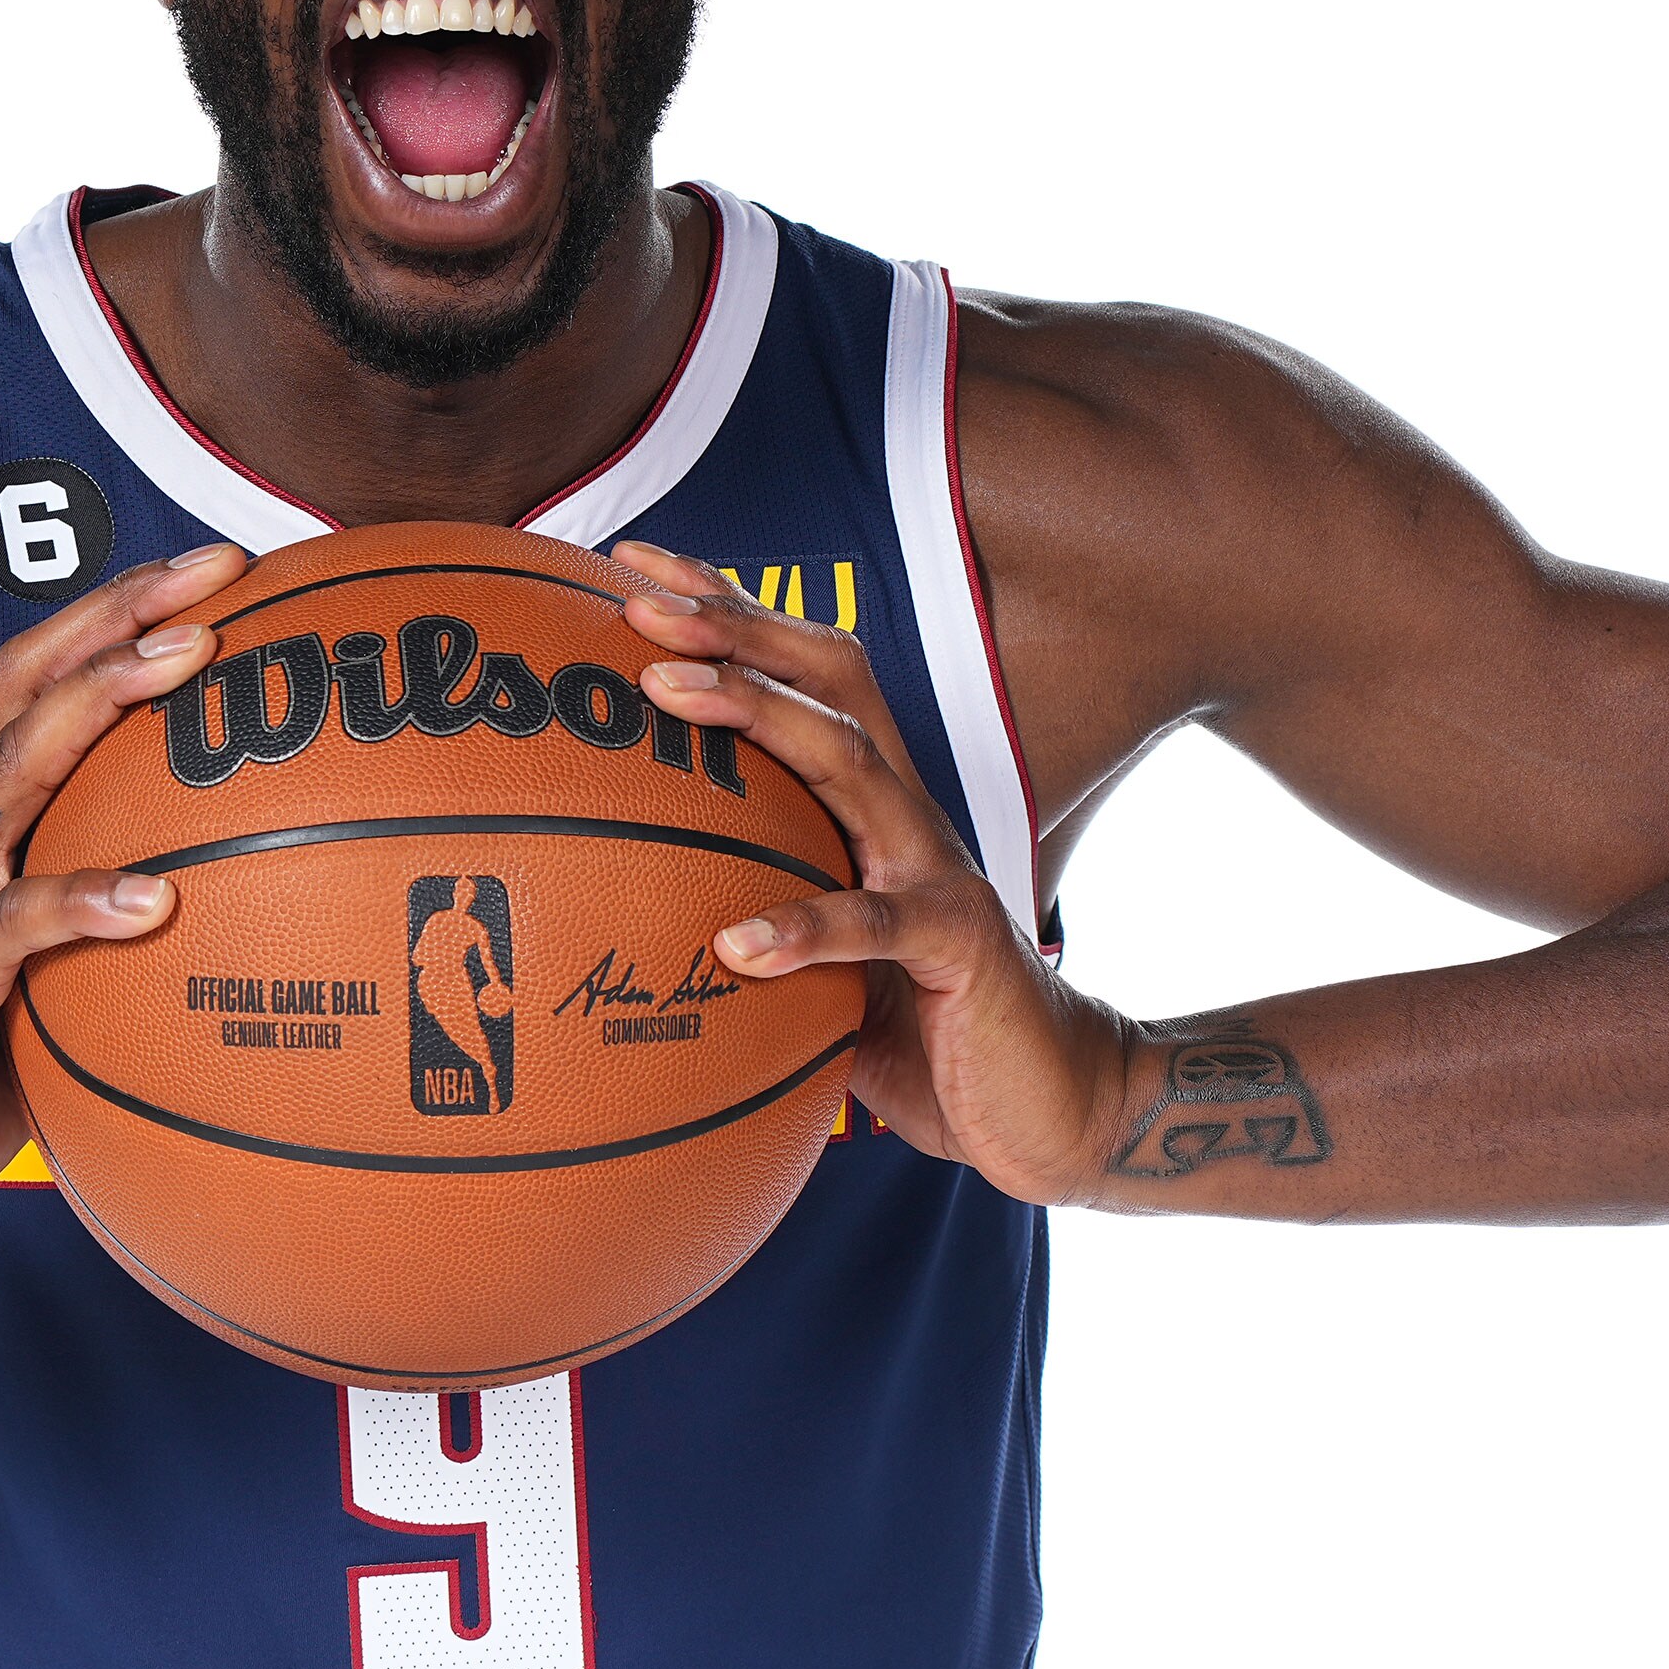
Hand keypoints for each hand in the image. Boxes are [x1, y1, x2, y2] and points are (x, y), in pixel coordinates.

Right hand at [0, 542, 244, 1276]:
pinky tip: (156, 898)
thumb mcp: (44, 993)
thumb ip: (112, 946)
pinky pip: (15, 925)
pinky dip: (86, 901)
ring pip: (19, 766)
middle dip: (121, 613)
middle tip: (218, 568)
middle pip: (31, 685)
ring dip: (106, 700)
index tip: (212, 573)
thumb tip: (239, 935)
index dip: (114, 617)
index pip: (38, 686)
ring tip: (190, 661)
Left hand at [613, 542, 1132, 1204]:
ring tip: (667, 691)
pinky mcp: (960, 946)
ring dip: (758, 713)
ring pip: (849, 761)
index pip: (806, 676)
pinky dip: (805, 928)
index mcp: (876, 805)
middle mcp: (908, 814)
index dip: (730, 612)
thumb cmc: (920, 1028)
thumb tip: (617, 912)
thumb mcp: (819, 961)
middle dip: (736, 628)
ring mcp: (938, 871)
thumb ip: (750, 915)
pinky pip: (875, 927)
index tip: (632, 567)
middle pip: (829, 683)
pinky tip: (735, 944)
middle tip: (637, 601)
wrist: (1051, 1101)